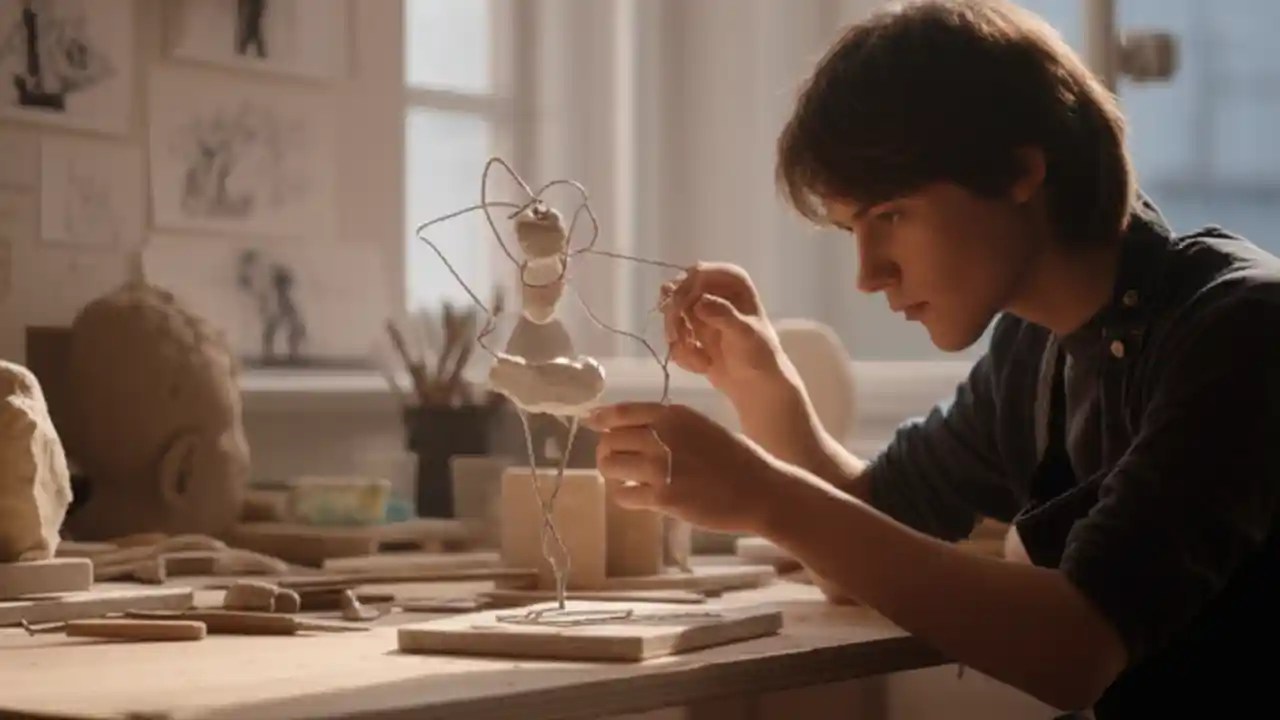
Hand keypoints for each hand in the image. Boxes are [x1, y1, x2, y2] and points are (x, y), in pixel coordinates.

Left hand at [587, 402, 787, 534]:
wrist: (760, 489)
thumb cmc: (735, 458)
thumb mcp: (701, 427)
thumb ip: (668, 425)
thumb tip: (632, 427)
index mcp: (673, 415)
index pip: (622, 412)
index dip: (601, 419)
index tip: (591, 424)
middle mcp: (662, 436)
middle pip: (609, 439)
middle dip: (606, 451)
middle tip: (614, 461)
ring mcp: (660, 467)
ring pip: (610, 466)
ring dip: (611, 473)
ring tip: (623, 478)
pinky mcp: (662, 497)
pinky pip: (623, 494)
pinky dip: (624, 495)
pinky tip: (636, 496)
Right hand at [660, 263, 787, 396]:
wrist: (756, 384)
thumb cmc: (759, 356)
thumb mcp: (745, 334)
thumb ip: (724, 316)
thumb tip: (699, 303)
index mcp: (732, 282)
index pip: (698, 272)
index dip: (685, 290)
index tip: (679, 311)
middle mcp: (714, 291)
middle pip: (677, 291)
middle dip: (674, 317)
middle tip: (675, 338)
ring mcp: (700, 311)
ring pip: (670, 315)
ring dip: (679, 340)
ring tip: (700, 360)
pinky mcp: (691, 331)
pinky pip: (673, 336)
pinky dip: (684, 354)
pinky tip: (703, 365)